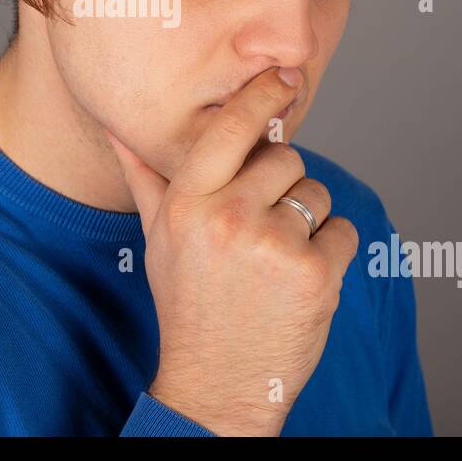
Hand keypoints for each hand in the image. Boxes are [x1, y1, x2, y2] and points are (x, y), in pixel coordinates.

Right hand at [108, 66, 359, 435]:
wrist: (217, 383)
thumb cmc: (187, 304)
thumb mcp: (158, 238)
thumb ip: (145, 177)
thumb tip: (118, 128)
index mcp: (187, 203)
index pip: (231, 126)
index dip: (262, 95)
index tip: (285, 77)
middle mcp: (228, 218)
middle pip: (286, 158)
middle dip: (282, 184)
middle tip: (260, 227)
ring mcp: (274, 245)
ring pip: (317, 193)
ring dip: (307, 219)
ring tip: (274, 259)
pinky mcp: (315, 273)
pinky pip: (343, 230)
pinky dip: (331, 252)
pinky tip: (298, 279)